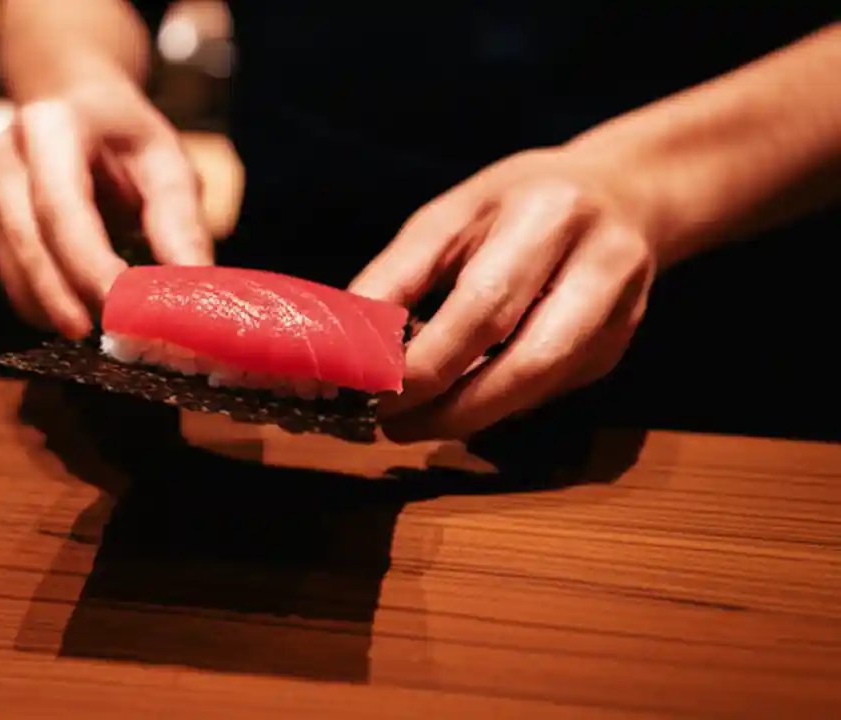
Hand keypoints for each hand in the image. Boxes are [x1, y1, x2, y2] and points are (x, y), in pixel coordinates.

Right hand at [0, 69, 210, 337]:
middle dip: (69, 297)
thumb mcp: (166, 161)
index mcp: (50, 126)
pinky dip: (46, 306)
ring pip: (14, 269)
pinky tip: (82, 314)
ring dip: (58, 308)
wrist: (72, 104)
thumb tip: (190, 287)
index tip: (125, 307)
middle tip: (114, 337)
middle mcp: (5, 157)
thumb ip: (179, 222)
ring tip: (107, 330)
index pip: (62, 206)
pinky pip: (12, 280)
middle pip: (29, 242)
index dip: (89, 263)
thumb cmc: (123, 134)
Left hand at [350, 146, 658, 441]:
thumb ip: (398, 279)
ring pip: (541, 388)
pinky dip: (495, 405)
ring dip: (468, 417)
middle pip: (525, 359)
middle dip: (448, 404)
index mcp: (548, 215)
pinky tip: (458, 402)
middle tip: (388, 422)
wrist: (622, 194)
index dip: (423, 359)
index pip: (481, 304)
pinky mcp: (620, 347)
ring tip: (411, 423)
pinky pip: (548, 392)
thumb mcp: (449, 219)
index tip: (369, 386)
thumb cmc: (512, 206)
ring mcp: (622, 312)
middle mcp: (601, 262)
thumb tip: (346, 347)